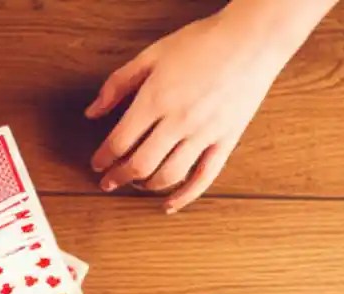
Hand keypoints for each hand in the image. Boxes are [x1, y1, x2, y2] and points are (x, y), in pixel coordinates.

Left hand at [86, 0, 330, 212]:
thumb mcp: (151, 55)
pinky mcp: (226, 142)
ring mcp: (204, 134)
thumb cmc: (202, 43)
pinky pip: (203, 178)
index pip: (120, 141)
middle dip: (119, 178)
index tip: (97, 164)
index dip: (103, 158)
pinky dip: (184, 197)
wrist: (250, 40)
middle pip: (140, 164)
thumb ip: (118, 84)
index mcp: (156, 99)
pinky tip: (170, 205)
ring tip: (137, 184)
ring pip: (169, 175)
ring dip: (146, 186)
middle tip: (108, 182)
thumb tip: (93, 112)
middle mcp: (178, 121)